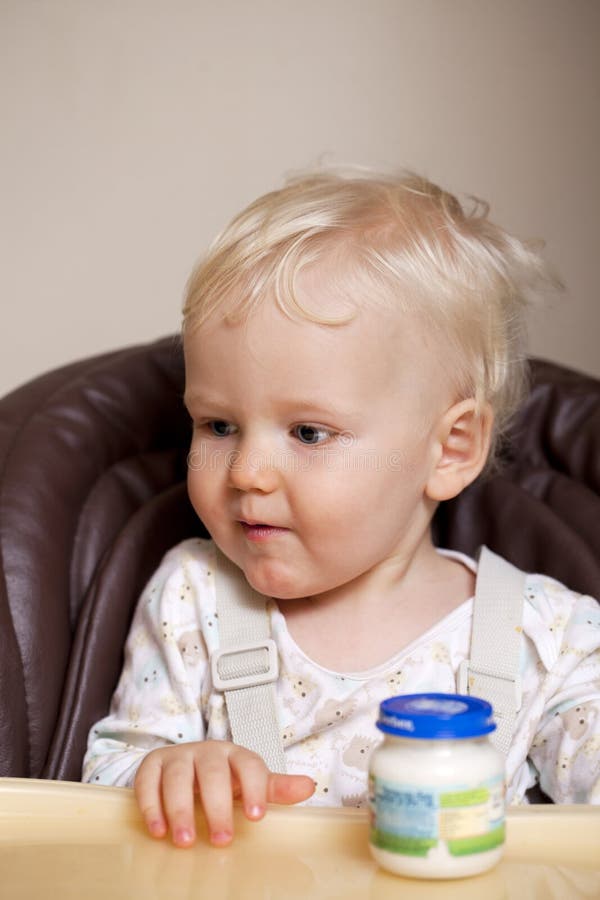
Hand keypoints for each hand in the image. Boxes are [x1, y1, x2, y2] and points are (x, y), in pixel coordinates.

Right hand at [134, 740, 314, 847]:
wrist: (182, 762)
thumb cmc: (223, 777)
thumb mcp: (250, 781)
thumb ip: (276, 787)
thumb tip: (310, 786)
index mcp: (235, 755)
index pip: (249, 765)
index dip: (254, 788)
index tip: (256, 815)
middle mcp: (206, 752)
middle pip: (212, 774)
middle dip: (217, 806)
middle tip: (221, 839)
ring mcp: (178, 757)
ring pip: (178, 778)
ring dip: (181, 810)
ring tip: (186, 842)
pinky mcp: (152, 766)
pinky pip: (148, 782)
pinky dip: (152, 806)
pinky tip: (158, 830)